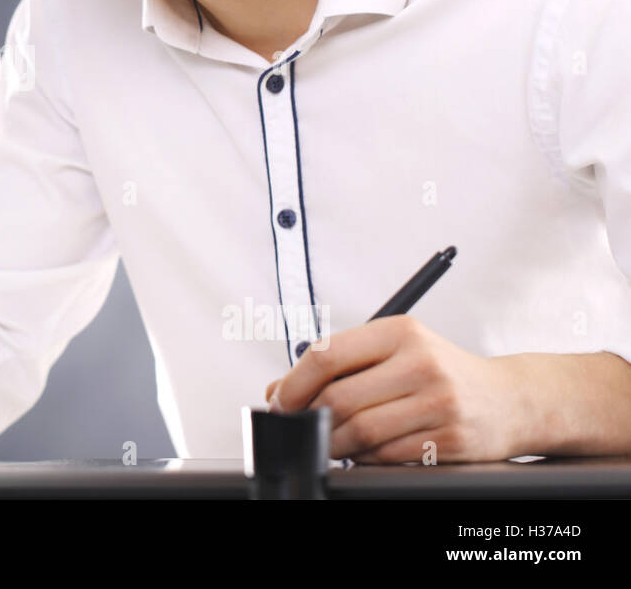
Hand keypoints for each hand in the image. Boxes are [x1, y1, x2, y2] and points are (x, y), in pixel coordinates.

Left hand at [262, 315, 523, 463]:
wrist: (511, 400)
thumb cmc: (440, 372)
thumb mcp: (395, 352)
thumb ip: (339, 365)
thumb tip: (278, 390)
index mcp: (400, 332)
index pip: (327, 355)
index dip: (293, 383)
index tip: (279, 401)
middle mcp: (421, 363)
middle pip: (338, 399)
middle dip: (309, 419)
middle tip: (300, 427)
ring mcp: (439, 402)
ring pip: (359, 433)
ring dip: (334, 443)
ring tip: (330, 441)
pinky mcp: (451, 439)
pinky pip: (387, 456)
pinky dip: (365, 457)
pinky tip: (366, 451)